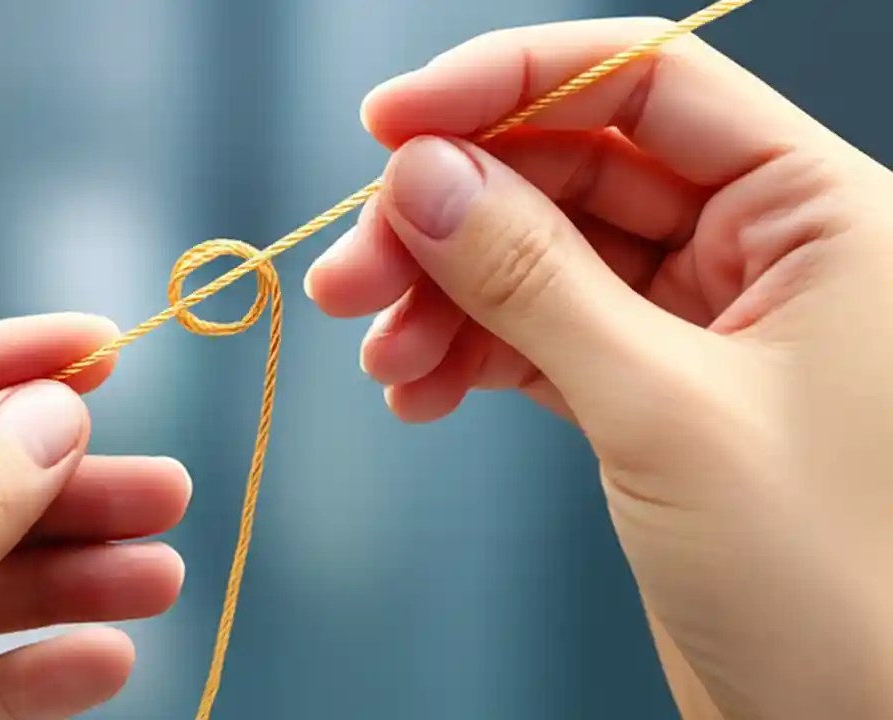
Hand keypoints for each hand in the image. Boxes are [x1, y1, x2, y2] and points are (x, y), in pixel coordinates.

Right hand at [306, 18, 892, 719]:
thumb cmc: (829, 586)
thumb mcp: (662, 410)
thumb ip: (534, 279)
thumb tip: (425, 176)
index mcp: (818, 212)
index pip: (647, 84)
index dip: (508, 85)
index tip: (389, 123)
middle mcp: (766, 250)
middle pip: (572, 175)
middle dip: (449, 217)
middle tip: (350, 271)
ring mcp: (704, 323)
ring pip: (543, 261)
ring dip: (444, 296)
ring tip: (377, 353)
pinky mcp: (653, 392)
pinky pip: (542, 338)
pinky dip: (471, 357)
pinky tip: (419, 392)